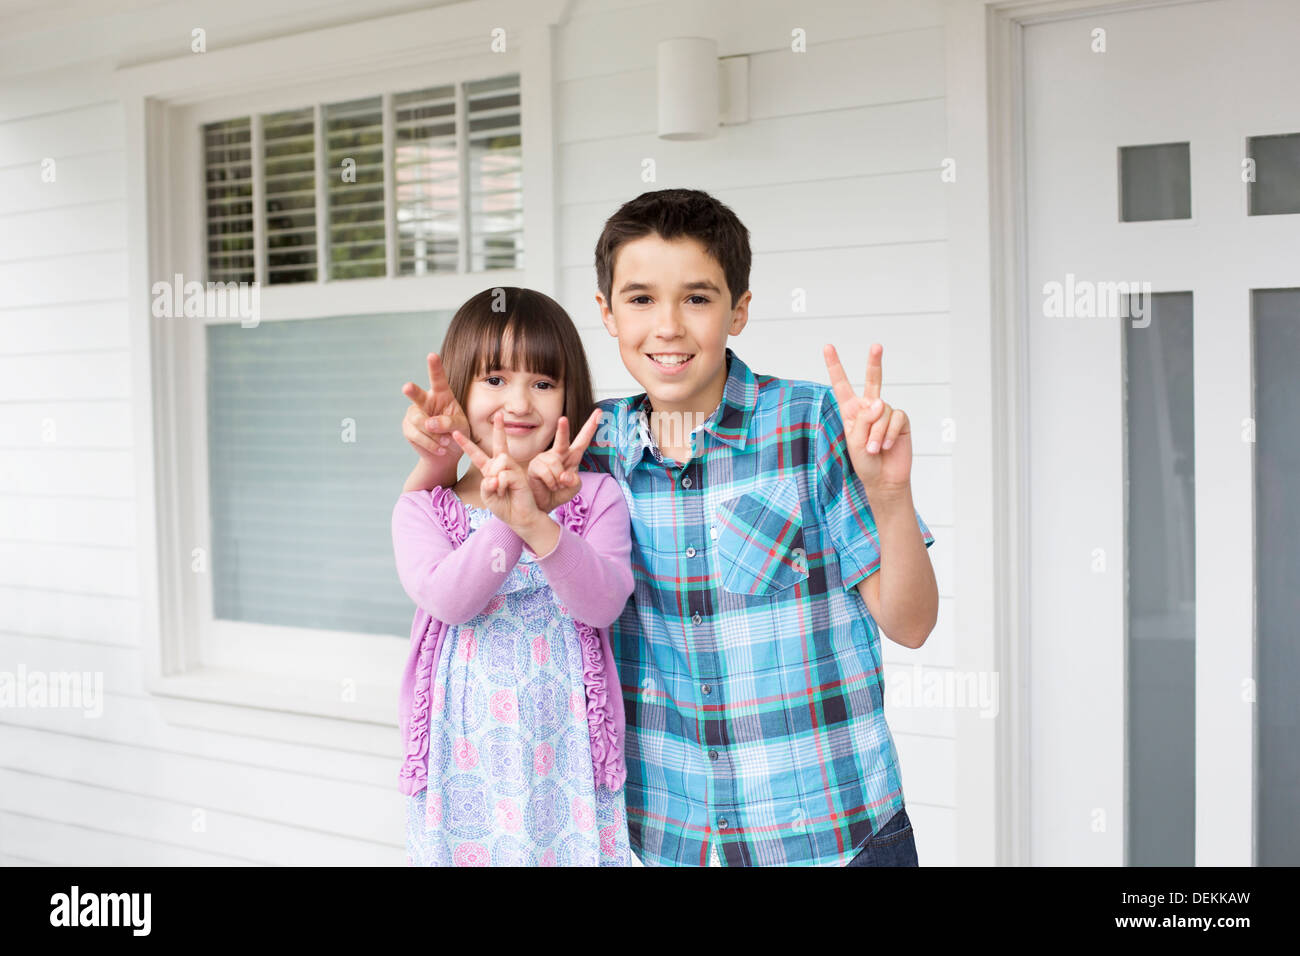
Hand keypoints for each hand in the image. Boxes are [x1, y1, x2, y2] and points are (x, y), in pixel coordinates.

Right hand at [401, 353, 470, 465]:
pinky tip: (439, 448)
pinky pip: (416, 435)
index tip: (432, 355)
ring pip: (419, 422)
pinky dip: (430, 444)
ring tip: (446, 442)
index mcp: (442, 394)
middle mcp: (426, 400)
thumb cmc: (457, 434)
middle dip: (412, 391)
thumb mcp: (461, 427)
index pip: (438, 379)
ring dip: (434, 435)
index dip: (434, 367)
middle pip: (417, 395)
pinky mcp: (407, 427)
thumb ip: (449, 422)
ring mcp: (414, 413)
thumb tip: (430, 423)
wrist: (446, 454)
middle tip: (407, 387)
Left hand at [452, 411, 542, 532]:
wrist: (520, 517)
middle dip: (500, 429)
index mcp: (490, 470)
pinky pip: (504, 475)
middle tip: (499, 413)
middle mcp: (502, 466)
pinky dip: (502, 486)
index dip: (465, 443)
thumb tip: (495, 475)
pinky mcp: (519, 474)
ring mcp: (512, 468)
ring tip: (501, 490)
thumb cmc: (504, 507)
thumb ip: (486, 485)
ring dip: (495, 480)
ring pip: (498, 462)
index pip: (476, 454)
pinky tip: (508, 491)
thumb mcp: (487, 496)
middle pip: (499, 444)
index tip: (456, 432)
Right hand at [526, 408, 602, 511]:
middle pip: (562, 440)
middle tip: (563, 419)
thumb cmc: (559, 493)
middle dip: (562, 430)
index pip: (583, 440)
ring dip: (558, 480)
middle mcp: (558, 454)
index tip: (599, 412)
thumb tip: (565, 475)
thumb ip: (575, 481)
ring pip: (555, 465)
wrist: (544, 504)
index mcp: (572, 456)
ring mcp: (545, 458)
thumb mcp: (574, 488)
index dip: (591, 426)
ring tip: (555, 485)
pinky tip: (547, 485)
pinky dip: (551, 483)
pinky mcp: (535, 465)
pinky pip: (547, 473)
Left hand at [823, 343, 912, 498]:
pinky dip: (889, 434)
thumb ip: (863, 419)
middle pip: (873, 380)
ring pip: (882, 411)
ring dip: (877, 433)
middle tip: (876, 346)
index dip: (835, 365)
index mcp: (851, 410)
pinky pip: (895, 419)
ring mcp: (886, 413)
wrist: (883, 479)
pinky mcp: (901, 421)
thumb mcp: (854, 440)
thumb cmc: (864, 462)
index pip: (842, 385)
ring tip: (874, 449)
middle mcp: (869, 408)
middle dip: (875, 362)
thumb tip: (881, 401)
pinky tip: (886, 446)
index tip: (827, 346)